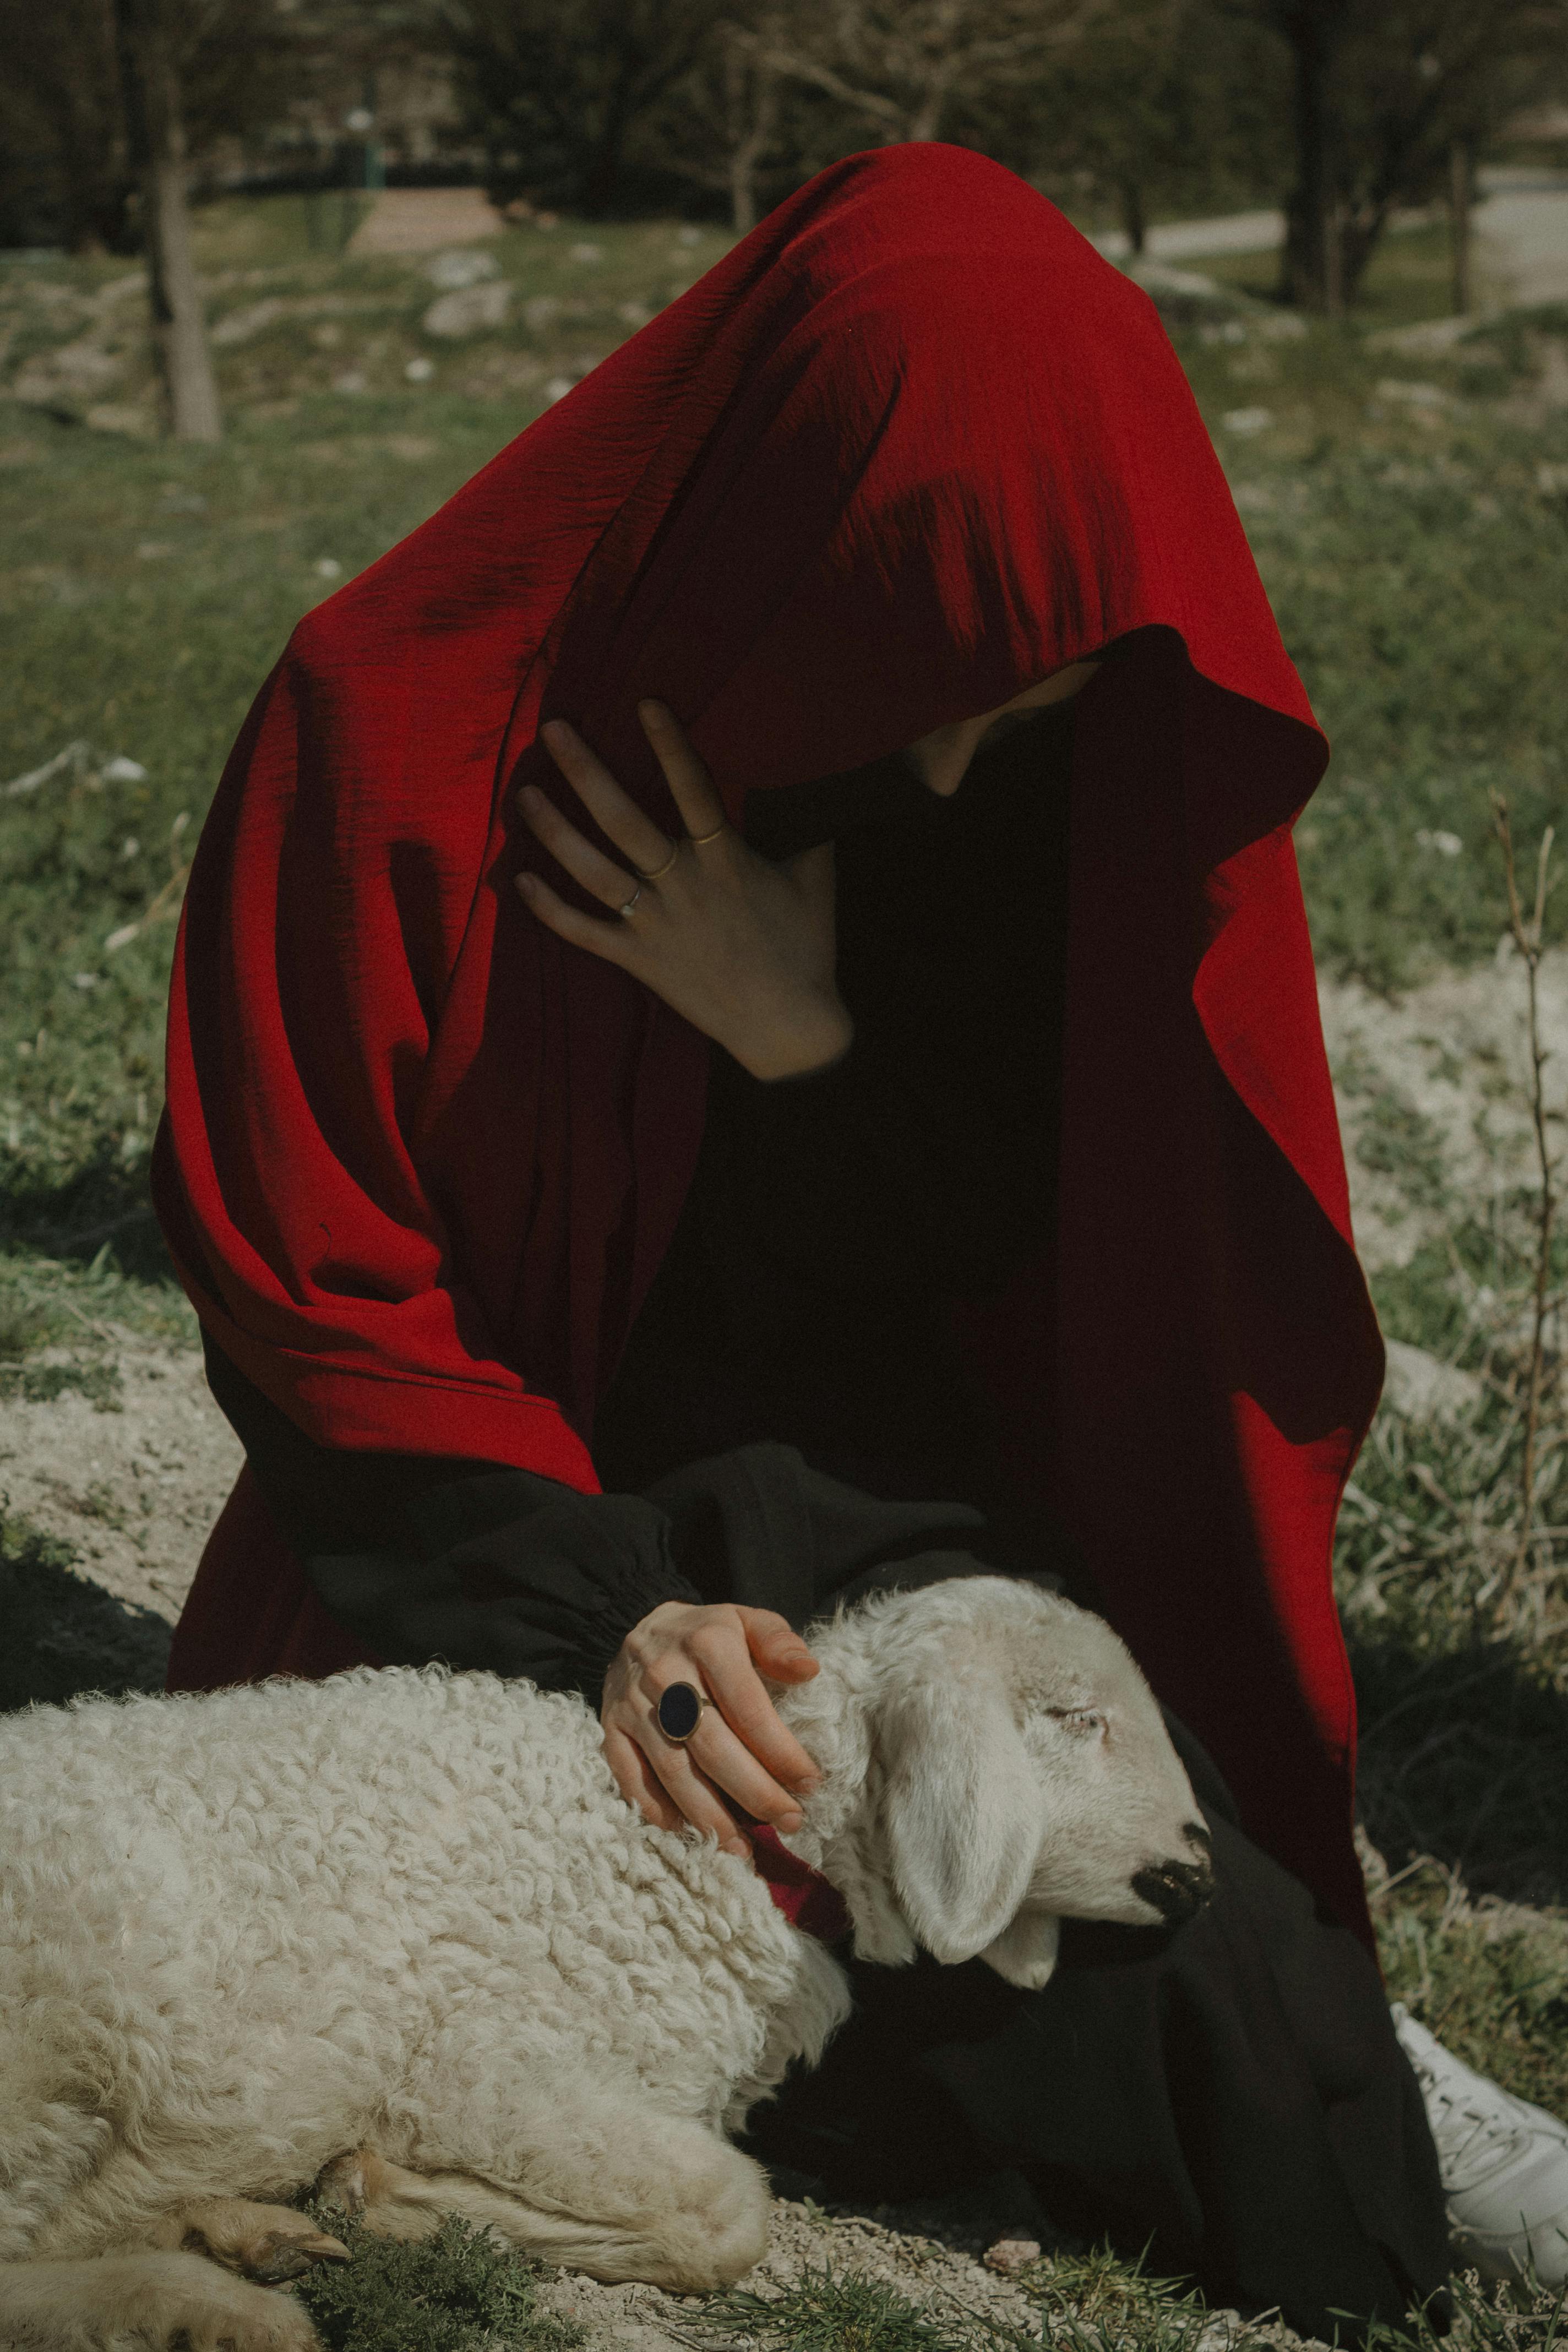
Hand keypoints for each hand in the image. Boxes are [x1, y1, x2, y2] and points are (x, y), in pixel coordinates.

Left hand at [515, 701, 853, 1081]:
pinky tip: (521, 879)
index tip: (645, 703)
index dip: (671, 746)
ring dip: (555, 832)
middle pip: (625, 822)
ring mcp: (656, 925)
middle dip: (586, 772)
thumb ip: (806, 828)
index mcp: (728, 862)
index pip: (695, 790)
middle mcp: (684, 887)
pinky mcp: (640, 961)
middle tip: (553, 729)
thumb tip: (816, 780)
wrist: (790, 1028)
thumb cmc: (807, 949)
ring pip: (594, 872)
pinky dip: (550, 909)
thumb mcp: (816, 880)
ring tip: (525, 793)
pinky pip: (585, 932)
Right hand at [601, 1600, 821, 1857]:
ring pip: (673, 1770)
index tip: (809, 1783)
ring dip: (709, 1816)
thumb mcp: (748, 1621)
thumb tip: (808, 1671)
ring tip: (743, 1847)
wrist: (639, 1625)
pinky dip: (657, 1809)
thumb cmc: (709, 1633)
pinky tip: (689, 1832)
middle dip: (754, 1792)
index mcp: (708, 1643)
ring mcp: (633, 1705)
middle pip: (712, 1747)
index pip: (748, 1708)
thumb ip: (779, 1642)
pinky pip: (630, 1777)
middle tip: (789, 1821)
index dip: (780, 1751)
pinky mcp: (611, 1728)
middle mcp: (667, 1674)